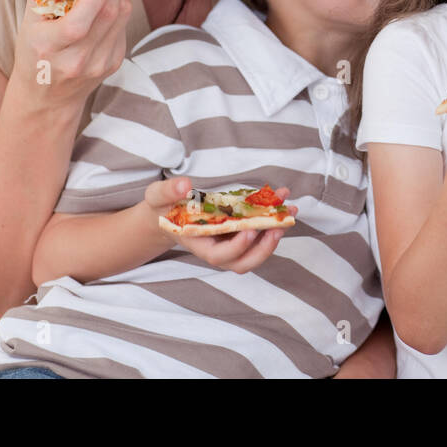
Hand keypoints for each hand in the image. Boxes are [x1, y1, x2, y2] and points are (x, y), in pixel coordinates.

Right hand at [10, 0, 132, 109]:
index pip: (78, 25)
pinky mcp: (114, 63)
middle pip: (106, 16)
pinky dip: (118, 10)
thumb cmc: (33, 50)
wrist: (47, 97)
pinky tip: (106, 4)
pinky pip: (123, 27)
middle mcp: (76, 60)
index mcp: (48, 48)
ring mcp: (99, 64)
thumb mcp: (29, 16)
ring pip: (120, 18)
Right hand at [146, 176, 295, 273]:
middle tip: (279, 226)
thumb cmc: (162, 206)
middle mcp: (217, 248)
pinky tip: (283, 199)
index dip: (237, 248)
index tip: (249, 231)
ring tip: (289, 209)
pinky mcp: (240, 231)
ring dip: (276, 231)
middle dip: (265, 247)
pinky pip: (261, 231)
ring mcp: (230, 242)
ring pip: (257, 249)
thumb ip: (167, 191)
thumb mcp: (157, 197)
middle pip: (244, 261)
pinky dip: (274, 217)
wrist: (168, 211)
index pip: (220, 256)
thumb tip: (184, 185)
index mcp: (198, 244)